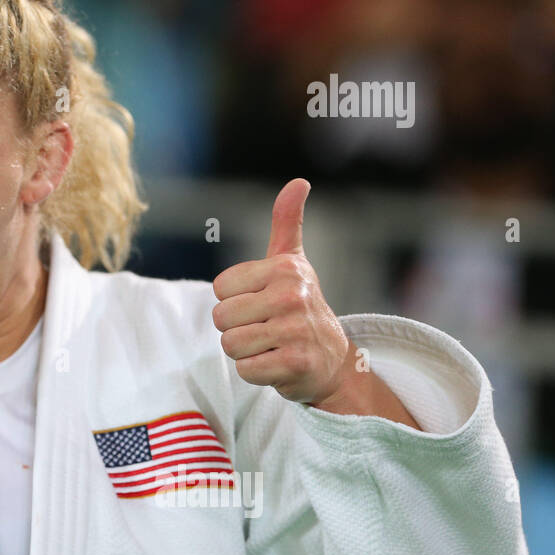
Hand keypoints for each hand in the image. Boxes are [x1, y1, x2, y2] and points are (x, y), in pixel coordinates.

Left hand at [211, 179, 352, 405]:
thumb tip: (299, 182)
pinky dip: (256, 372)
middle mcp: (292, 296)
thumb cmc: (301, 306)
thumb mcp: (293, 262)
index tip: (262, 303)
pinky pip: (245, 370)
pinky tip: (278, 363)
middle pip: (220, 317)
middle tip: (266, 328)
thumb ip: (287, 223)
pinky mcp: (295, 364)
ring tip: (271, 345)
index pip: (219, 289)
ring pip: (230, 344)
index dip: (234, 301)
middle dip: (237, 328)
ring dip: (245, 352)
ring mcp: (296, 331)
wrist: (334, 360)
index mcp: (284, 268)